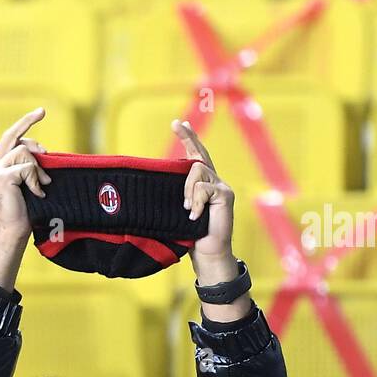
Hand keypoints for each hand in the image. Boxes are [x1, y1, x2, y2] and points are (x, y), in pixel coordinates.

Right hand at [0, 108, 51, 290]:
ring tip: (42, 186)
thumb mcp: (25, 184)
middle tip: (47, 144)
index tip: (41, 111)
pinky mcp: (2, 178)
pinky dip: (36, 180)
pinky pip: (27, 168)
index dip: (25, 123)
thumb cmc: (22, 213)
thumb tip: (43, 152)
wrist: (12, 233)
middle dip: (30, 126)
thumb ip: (28, 167)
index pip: (10, 137)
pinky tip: (37, 193)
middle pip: (13, 136)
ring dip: (38, 169)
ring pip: (24, 152)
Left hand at [172, 120, 250, 320]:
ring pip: (197, 172)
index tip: (178, 123)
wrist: (207, 254)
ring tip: (187, 209)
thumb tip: (151, 185)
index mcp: (202, 184)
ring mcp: (221, 187)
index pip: (195, 157)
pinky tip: (195, 216)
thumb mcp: (176, 212)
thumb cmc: (189, 235)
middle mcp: (214, 181)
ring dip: (187, 190)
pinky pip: (204, 188)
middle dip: (188, 137)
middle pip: (198, 156)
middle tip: (177, 124)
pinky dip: (196, 202)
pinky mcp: (225, 195)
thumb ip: (173, 197)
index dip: (189, 139)